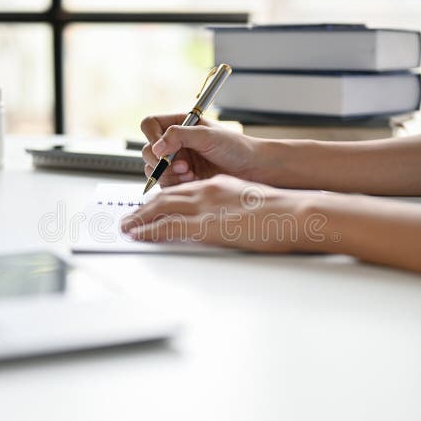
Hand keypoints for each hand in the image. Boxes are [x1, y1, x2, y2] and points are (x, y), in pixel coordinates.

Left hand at [120, 175, 329, 252]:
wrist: (294, 213)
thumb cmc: (283, 213)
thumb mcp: (254, 204)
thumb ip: (235, 209)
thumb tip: (231, 222)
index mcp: (219, 185)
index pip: (182, 190)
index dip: (163, 200)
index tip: (151, 208)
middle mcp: (207, 191)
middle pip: (165, 197)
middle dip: (144, 208)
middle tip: (130, 218)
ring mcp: (204, 207)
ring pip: (159, 208)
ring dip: (138, 218)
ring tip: (125, 227)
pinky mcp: (204, 225)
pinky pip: (166, 226)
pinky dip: (147, 229)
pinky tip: (137, 234)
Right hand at [140, 114, 261, 187]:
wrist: (251, 170)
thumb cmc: (235, 148)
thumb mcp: (207, 135)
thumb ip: (180, 136)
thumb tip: (156, 146)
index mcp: (179, 125)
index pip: (150, 125)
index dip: (152, 137)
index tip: (163, 148)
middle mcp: (174, 143)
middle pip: (147, 151)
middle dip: (162, 161)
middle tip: (182, 166)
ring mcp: (176, 163)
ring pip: (153, 170)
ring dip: (169, 175)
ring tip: (191, 174)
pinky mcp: (180, 181)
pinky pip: (164, 185)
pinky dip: (175, 185)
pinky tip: (193, 181)